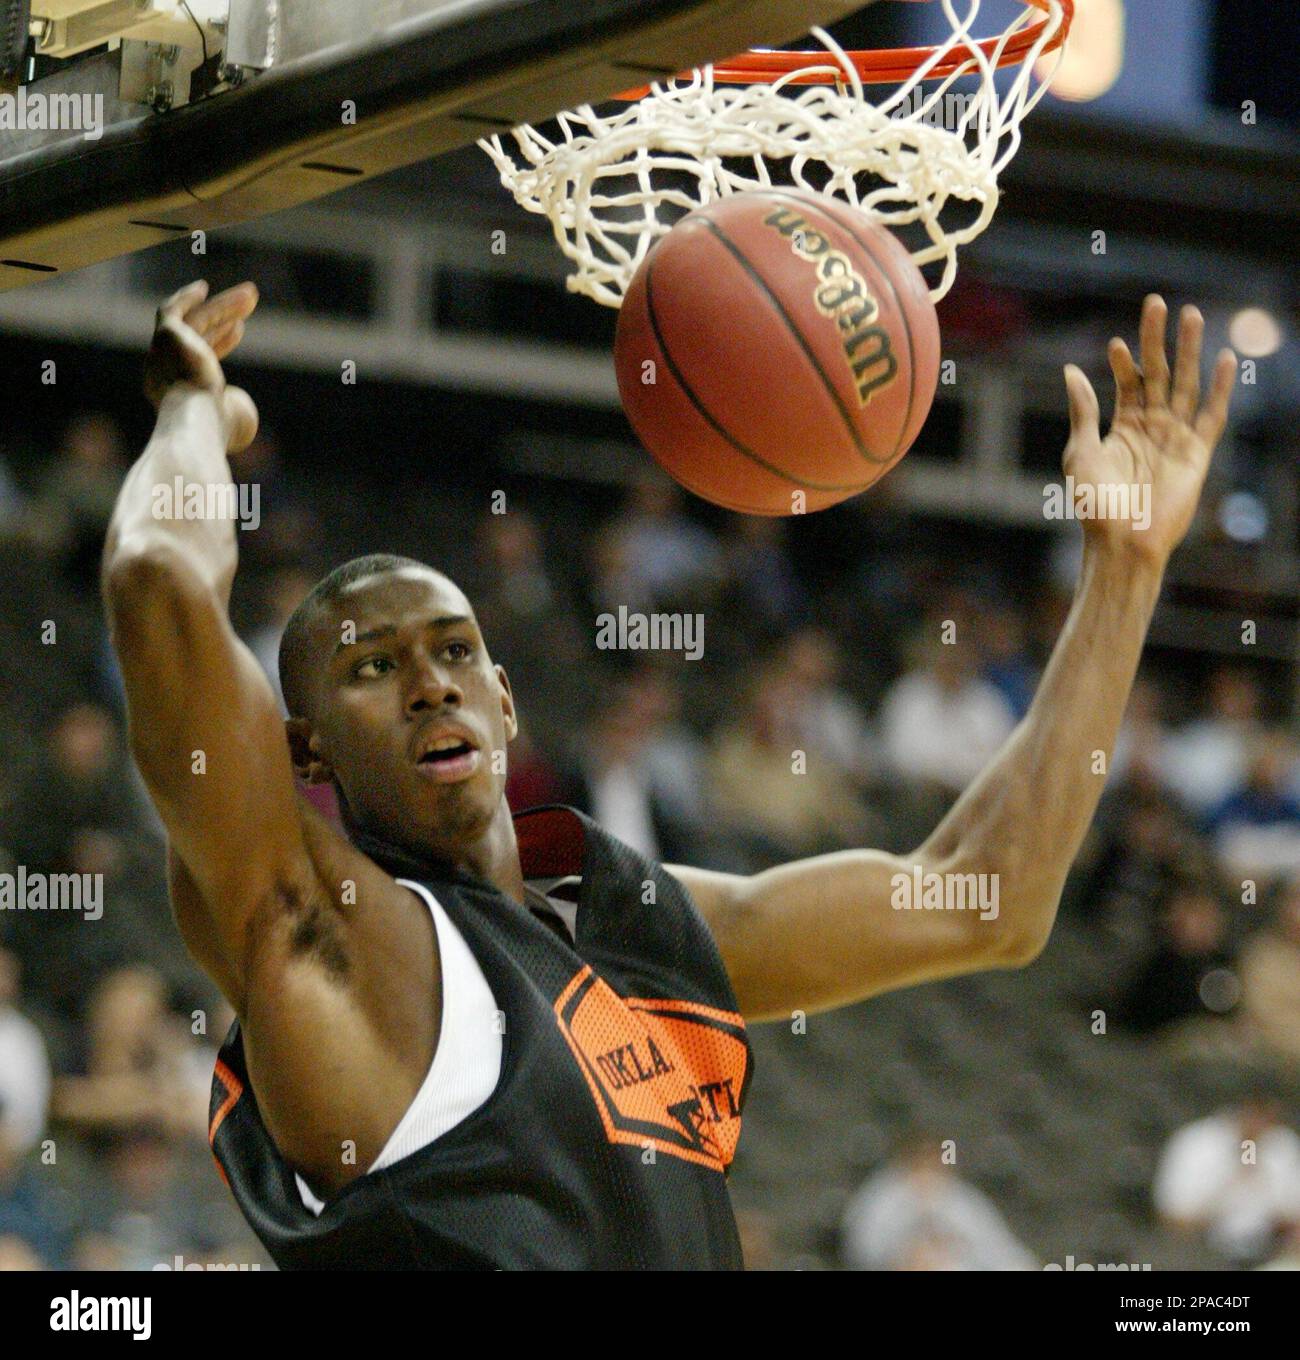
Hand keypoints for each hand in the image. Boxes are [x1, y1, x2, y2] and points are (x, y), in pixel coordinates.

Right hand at [144, 279, 260, 452]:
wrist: (197, 421)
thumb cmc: (217, 429)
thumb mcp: (234, 422)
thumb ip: (235, 410)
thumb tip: (238, 403)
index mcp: (173, 392)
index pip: (196, 359)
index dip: (218, 341)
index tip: (238, 329)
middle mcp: (161, 370)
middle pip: (195, 335)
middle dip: (222, 318)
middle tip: (246, 305)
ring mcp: (160, 351)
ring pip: (194, 320)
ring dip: (223, 306)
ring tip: (251, 294)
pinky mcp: (166, 334)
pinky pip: (174, 309)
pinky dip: (187, 297)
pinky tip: (204, 288)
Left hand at [1061, 294, 1236, 566]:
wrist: (1122, 540)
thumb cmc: (1094, 504)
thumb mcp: (1080, 452)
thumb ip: (1083, 410)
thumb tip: (1071, 370)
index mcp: (1123, 426)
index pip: (1128, 383)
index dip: (1123, 361)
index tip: (1116, 343)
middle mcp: (1152, 427)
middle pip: (1158, 373)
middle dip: (1158, 339)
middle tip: (1156, 303)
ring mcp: (1176, 437)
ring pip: (1185, 384)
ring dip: (1189, 351)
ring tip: (1191, 315)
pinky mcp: (1197, 453)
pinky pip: (1211, 415)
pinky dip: (1219, 387)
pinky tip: (1224, 358)